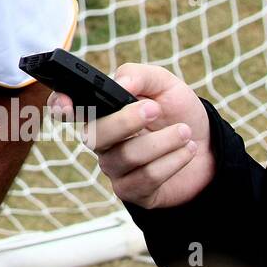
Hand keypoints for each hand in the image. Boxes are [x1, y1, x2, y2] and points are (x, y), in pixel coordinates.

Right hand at [49, 63, 214, 208]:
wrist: (208, 145)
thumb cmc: (177, 111)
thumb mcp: (164, 83)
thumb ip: (140, 75)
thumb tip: (120, 83)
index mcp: (100, 111)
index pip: (65, 109)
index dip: (59, 106)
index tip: (68, 104)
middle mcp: (100, 140)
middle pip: (94, 135)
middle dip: (125, 121)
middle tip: (155, 109)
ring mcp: (114, 167)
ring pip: (126, 156)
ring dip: (162, 141)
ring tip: (184, 132)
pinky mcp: (132, 191)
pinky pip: (145, 178)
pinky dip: (172, 161)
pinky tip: (188, 150)